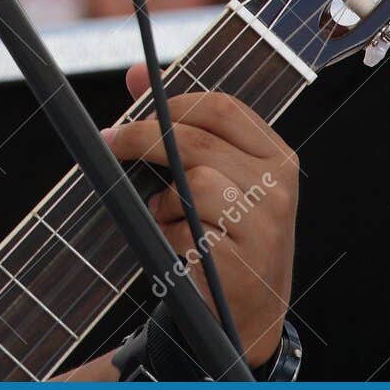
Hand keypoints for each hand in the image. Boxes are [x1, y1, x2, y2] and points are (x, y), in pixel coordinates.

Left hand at [102, 64, 297, 367]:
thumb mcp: (212, 176)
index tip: (133, 115)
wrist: (245, 316)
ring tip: (171, 219)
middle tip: (111, 145)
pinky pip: (187, 233)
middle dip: (142, 139)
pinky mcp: (245, 265)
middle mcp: (279, 185)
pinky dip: (171, 239)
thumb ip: (178, 123)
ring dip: (166, 201)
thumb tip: (137, 73)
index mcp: (274, 155)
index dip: (170, 103)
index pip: (221, 107)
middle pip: (197, 140)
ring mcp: (266, 226)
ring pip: (195, 183)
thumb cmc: (222, 236)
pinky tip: (183, 251)